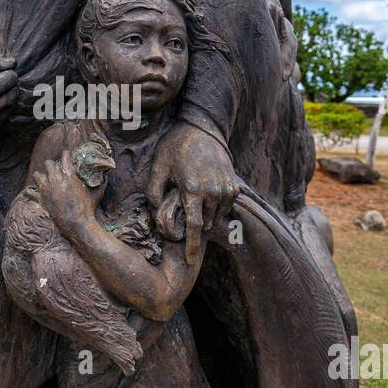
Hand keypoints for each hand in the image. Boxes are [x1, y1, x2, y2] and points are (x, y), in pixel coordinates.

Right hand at [0, 56, 17, 131]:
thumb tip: (13, 63)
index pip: (8, 81)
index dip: (9, 74)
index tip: (5, 71)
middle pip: (13, 94)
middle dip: (11, 85)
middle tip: (2, 79)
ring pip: (11, 106)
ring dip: (9, 96)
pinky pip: (5, 117)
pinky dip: (4, 108)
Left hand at [32, 150, 97, 230]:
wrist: (76, 224)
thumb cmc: (88, 209)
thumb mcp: (97, 194)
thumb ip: (101, 184)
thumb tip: (107, 177)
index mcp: (68, 175)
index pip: (65, 156)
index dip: (66, 154)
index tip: (67, 155)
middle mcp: (55, 179)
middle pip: (48, 163)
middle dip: (52, 164)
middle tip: (55, 168)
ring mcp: (46, 189)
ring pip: (37, 175)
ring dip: (40, 175)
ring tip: (43, 178)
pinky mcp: (40, 200)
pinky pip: (29, 192)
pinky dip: (30, 191)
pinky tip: (31, 191)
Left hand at [146, 123, 235, 263]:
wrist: (202, 127)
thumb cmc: (175, 147)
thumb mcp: (158, 167)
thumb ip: (153, 193)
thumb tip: (155, 213)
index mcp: (193, 190)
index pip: (194, 227)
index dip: (192, 246)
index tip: (190, 260)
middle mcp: (214, 191)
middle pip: (206, 223)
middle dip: (195, 226)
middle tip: (183, 214)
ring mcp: (226, 188)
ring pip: (216, 216)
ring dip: (205, 216)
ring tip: (193, 201)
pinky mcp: (234, 185)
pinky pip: (225, 206)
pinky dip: (215, 207)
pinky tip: (204, 197)